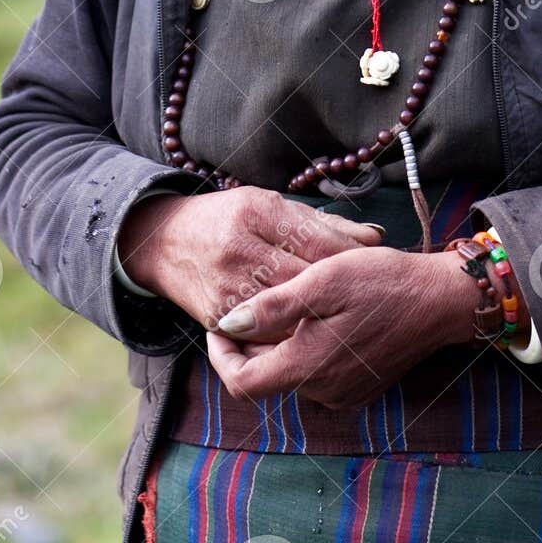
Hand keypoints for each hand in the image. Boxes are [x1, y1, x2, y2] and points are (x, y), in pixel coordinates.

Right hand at [115, 186, 383, 330]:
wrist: (162, 243)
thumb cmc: (226, 218)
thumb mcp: (269, 204)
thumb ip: (321, 223)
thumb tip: (375, 236)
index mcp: (256, 215)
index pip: (317, 241)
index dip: (353, 255)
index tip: (379, 262)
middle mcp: (240, 253)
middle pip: (306, 280)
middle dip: (343, 289)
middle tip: (375, 296)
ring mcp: (227, 290)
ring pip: (289, 315)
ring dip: (323, 320)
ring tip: (353, 319)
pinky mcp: (218, 320)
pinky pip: (265, 337)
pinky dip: (293, 338)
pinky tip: (317, 338)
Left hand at [204, 245, 490, 409]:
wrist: (440, 299)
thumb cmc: (382, 282)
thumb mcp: (322, 279)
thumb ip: (272, 307)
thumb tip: (228, 324)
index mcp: (307, 367)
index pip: (241, 383)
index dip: (221, 355)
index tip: (220, 324)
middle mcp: (323, 391)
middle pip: (265, 376)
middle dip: (251, 342)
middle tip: (256, 300)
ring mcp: (344, 394)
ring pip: (291, 372)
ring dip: (281, 343)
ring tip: (292, 302)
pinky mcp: (360, 388)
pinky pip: (318, 373)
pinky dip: (307, 348)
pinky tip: (321, 316)